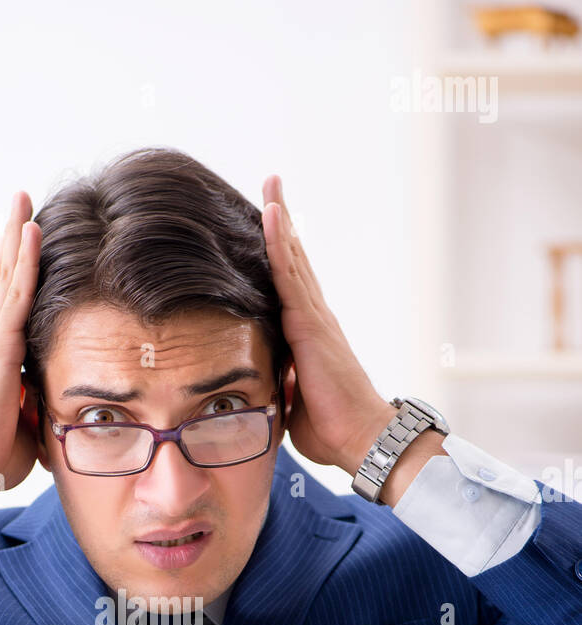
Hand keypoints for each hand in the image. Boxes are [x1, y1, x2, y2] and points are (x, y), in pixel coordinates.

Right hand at [0, 192, 41, 534]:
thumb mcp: (32, 420)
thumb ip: (46, 403)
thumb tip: (68, 411)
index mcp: (1, 354)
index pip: (11, 300)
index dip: (19, 266)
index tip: (28, 236)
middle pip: (4, 276)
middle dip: (13, 237)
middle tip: (21, 199)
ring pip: (7, 275)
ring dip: (16, 235)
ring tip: (22, 199)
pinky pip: (16, 295)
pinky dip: (25, 262)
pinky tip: (32, 233)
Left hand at [261, 175, 394, 475]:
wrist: (361, 440)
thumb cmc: (332, 430)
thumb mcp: (292, 405)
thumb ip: (279, 389)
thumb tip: (263, 390)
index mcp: (309, 337)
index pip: (290, 287)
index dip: (280, 255)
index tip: (269, 225)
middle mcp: (315, 320)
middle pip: (295, 261)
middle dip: (282, 224)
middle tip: (272, 186)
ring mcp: (314, 318)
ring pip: (293, 259)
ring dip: (281, 221)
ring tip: (272, 185)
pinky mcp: (310, 324)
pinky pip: (290, 276)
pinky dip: (280, 244)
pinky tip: (272, 215)